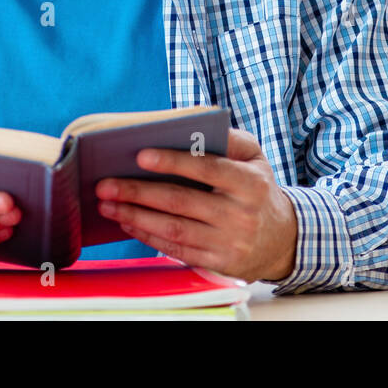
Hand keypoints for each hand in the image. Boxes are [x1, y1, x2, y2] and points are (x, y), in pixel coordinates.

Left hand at [94, 128, 297, 282]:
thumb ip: (230, 138)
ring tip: (107, 205)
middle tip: (104, 185)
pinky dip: (148, 236)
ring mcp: (229, 243)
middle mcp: (240, 214)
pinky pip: (176, 249)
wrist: (283, 240)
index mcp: (250, 183)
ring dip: (135, 216)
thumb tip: (193, 123)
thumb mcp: (255, 158)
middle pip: (181, 202)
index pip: (207, 169)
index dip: (173, 162)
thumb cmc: (258, 189)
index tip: (140, 155)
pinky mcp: (218, 264)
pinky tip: (128, 223)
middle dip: (138, 192)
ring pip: (173, 228)